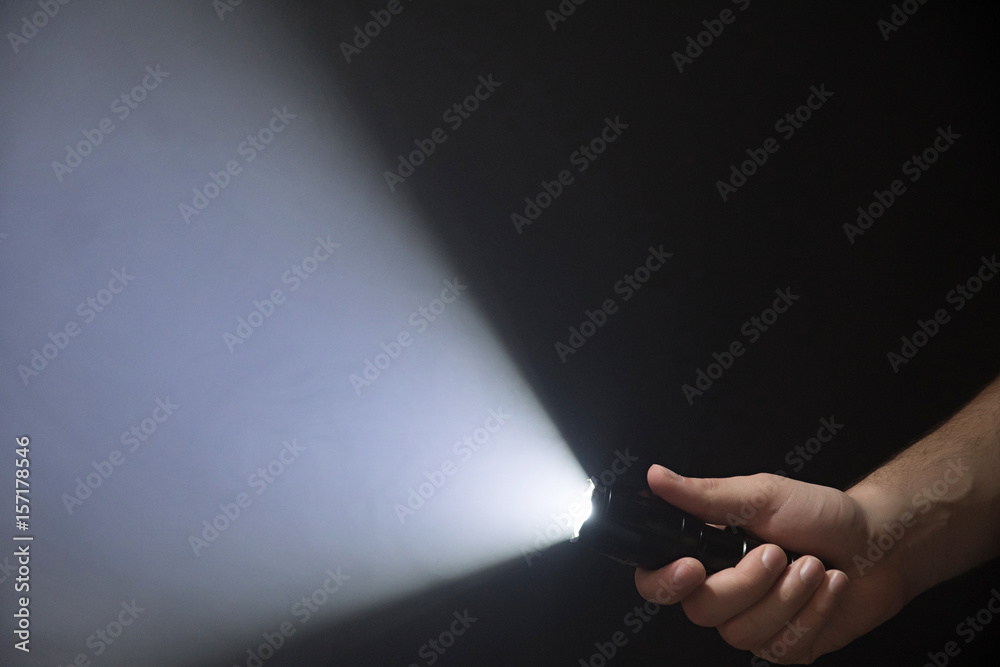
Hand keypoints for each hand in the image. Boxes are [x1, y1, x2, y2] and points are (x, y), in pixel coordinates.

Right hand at [633, 464, 909, 663]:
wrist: (878, 544)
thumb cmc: (820, 514)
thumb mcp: (761, 495)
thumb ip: (705, 494)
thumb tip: (657, 477)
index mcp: (708, 553)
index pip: (657, 580)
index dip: (665, 582)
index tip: (693, 568)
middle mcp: (723, 591)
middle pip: (703, 610)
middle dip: (748, 583)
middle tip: (778, 552)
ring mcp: (753, 622)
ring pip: (744, 633)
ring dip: (788, 596)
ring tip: (812, 565)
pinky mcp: (786, 646)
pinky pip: (783, 647)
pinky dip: (813, 613)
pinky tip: (828, 587)